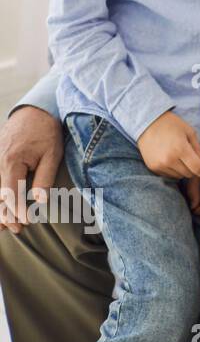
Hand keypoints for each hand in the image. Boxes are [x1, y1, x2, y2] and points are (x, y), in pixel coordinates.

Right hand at [0, 106, 63, 233]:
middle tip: (17, 229)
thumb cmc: (46, 132)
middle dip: (6, 214)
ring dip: (0, 207)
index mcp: (12, 162)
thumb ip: (44, 179)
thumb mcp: (52, 154)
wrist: (34, 111)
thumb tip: (39, 202)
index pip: (10, 193)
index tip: (26, 222)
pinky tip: (2, 208)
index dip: (17, 210)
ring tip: (6, 225)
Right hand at [137, 111, 199, 181]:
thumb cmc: (172, 125)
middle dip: (196, 169)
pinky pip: (169, 175)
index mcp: (181, 149)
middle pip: (189, 174)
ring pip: (179, 176)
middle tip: (195, 160)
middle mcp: (169, 159)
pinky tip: (172, 159)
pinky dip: (174, 171)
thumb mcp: (189, 133)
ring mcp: (159, 165)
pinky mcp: (152, 167)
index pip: (198, 168)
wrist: (147, 123)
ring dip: (184, 170)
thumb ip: (198, 150)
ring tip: (181, 157)